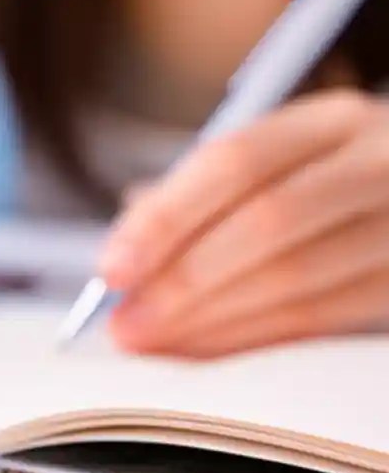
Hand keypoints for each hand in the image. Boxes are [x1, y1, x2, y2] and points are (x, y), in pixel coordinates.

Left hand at [100, 90, 388, 357]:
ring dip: (209, 320)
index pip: (234, 162)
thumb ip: (197, 196)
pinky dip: (251, 340)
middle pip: (268, 219)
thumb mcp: (271, 168)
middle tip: (123, 324)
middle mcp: (380, 160)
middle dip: (182, 279)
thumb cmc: (318, 186)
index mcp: (330, 121)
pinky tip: (201, 351)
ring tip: (150, 343)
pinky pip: (324, 320)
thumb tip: (121, 257)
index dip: (166, 218)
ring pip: (298, 278)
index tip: (110, 270)